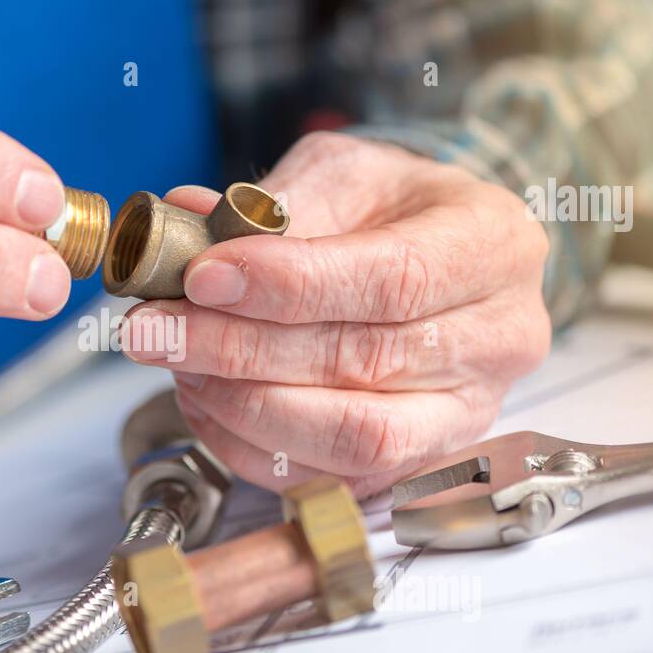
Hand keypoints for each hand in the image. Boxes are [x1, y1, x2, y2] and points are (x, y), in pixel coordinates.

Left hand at [121, 132, 551, 495]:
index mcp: (492, 246)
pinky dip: (251, 447)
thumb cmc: (393, 213)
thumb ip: (277, 203)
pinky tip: (205, 401)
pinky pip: (329, 478)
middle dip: (241, 349)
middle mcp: (497, 339)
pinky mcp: (417, 463)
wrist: (437, 266)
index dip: (289, 286)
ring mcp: (465, 413)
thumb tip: (188, 222)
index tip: (201, 276)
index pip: (392, 279)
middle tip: (154, 328)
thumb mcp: (347, 174)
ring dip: (245, 405)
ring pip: (350, 435)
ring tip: (179, 363)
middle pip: (364, 361)